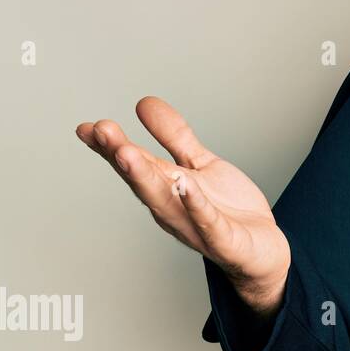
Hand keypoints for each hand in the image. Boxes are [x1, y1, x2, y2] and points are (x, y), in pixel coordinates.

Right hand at [75, 96, 289, 316]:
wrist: (263, 248)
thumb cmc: (227, 208)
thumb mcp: (200, 164)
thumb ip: (174, 136)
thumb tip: (143, 102)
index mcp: (165, 188)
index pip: (133, 166)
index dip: (109, 148)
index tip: (86, 127)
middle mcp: (172, 208)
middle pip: (143, 181)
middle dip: (121, 156)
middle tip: (101, 129)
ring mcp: (195, 225)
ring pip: (165, 202)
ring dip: (145, 178)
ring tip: (126, 153)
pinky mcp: (223, 239)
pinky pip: (207, 222)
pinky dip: (195, 205)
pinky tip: (185, 185)